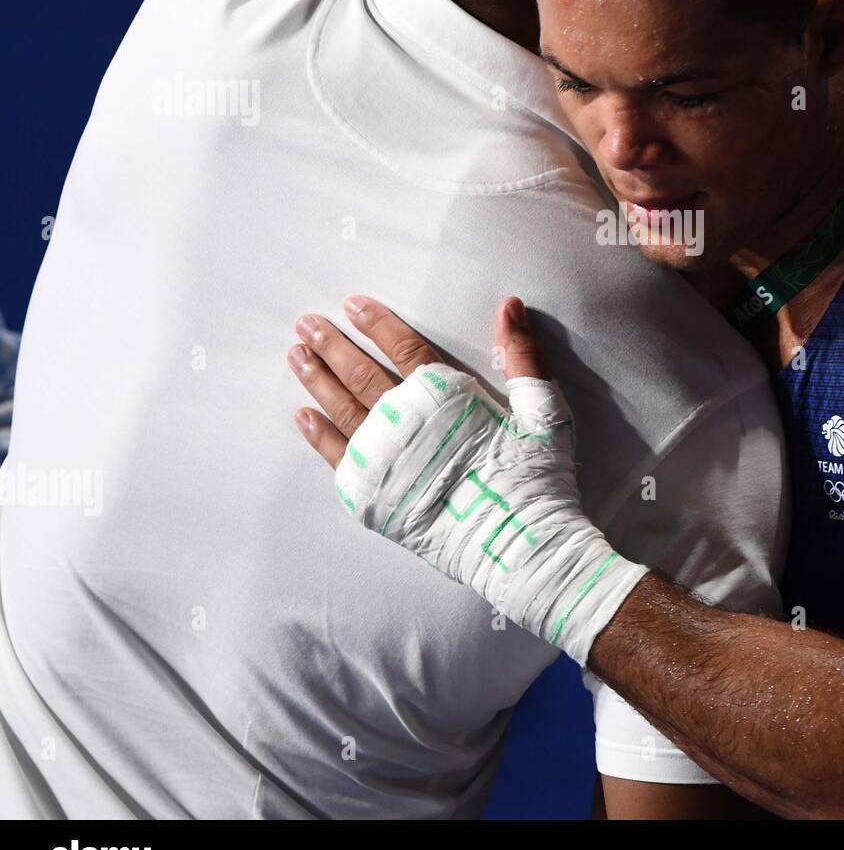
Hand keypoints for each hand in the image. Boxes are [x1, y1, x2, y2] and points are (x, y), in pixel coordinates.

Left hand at [287, 296, 646, 664]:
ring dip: (317, 380)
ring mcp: (387, 462)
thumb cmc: (536, 477)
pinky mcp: (377, 497)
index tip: (352, 304)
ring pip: (343, 411)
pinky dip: (318, 436)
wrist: (519, 545)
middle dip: (332, 346)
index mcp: (447, 399)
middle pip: (361, 375)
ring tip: (295, 356)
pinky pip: (339, 460)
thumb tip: (510, 305)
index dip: (378, 324)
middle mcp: (408, 424)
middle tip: (306, 324)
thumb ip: (522, 356)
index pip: (404, 349)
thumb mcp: (542, 411)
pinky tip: (302, 416)